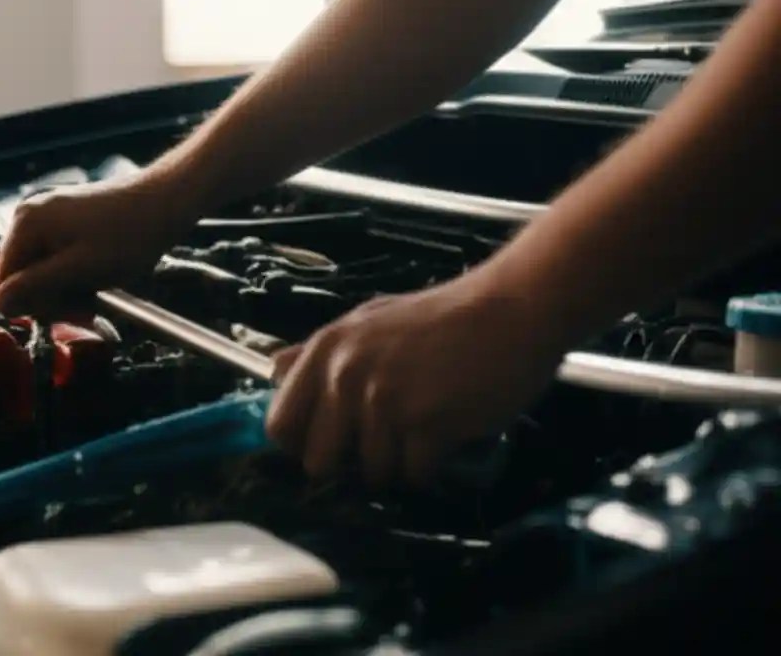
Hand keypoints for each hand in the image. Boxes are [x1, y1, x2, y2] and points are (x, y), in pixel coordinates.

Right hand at [0, 167, 200, 316]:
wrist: (164, 202)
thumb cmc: (128, 235)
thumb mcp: (79, 270)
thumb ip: (35, 287)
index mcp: (26, 224)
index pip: (1, 282)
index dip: (30, 303)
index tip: (65, 309)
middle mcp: (27, 216)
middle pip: (14, 275)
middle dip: (45, 296)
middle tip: (82, 304)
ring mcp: (45, 217)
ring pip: (35, 270)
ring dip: (60, 289)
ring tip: (93, 292)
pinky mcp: (63, 221)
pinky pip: (52, 259)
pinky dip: (69, 275)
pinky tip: (94, 279)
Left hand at [267, 273, 564, 489]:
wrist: (512, 309)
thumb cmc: (445, 317)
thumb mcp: (369, 321)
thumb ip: (319, 352)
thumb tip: (272, 370)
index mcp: (326, 349)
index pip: (280, 425)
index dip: (304, 444)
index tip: (332, 445)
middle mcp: (346, 375)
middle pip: (319, 462)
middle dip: (350, 465)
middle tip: (383, 446)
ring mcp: (384, 401)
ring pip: (371, 474)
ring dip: (399, 465)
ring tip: (424, 432)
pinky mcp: (426, 425)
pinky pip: (414, 476)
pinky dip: (431, 468)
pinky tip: (446, 439)